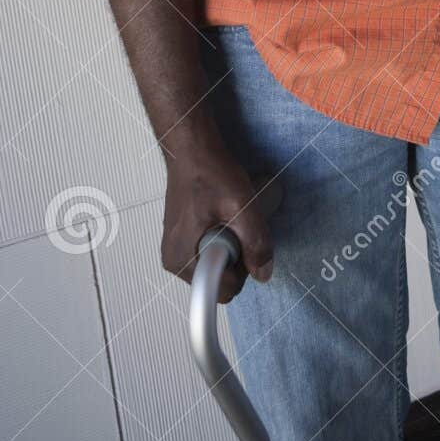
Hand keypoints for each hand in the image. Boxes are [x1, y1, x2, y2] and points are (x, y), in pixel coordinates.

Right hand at [162, 145, 273, 303]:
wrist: (192, 149)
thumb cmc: (208, 171)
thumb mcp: (241, 205)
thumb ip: (256, 242)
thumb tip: (264, 272)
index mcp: (181, 259)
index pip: (223, 291)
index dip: (242, 267)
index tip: (242, 238)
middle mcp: (174, 260)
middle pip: (220, 279)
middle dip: (237, 255)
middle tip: (236, 221)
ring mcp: (177, 250)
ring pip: (217, 266)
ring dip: (231, 245)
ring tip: (228, 214)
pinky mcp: (183, 240)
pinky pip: (211, 252)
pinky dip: (222, 237)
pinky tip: (222, 214)